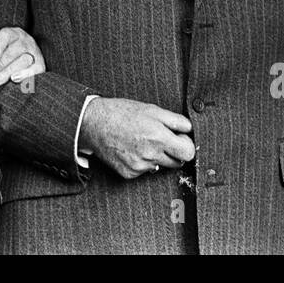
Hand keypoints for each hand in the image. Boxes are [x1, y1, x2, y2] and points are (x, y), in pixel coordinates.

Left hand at [0, 27, 45, 86]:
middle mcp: (26, 41)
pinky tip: (14, 79)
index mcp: (14, 34)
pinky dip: (25, 74)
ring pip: (23, 60)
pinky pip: (36, 69)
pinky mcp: (41, 65)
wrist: (27, 56)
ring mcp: (35, 52)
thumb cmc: (8, 51)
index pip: (5, 35)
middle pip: (13, 51)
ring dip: (7, 72)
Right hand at [79, 97, 194, 179]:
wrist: (93, 123)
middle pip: (177, 162)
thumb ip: (176, 121)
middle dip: (174, 151)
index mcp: (159, 137)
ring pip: (160, 166)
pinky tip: (132, 149)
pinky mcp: (129, 173)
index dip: (186, 144)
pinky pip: (145, 170)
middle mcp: (150, 155)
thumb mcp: (152, 109)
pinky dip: (142, 162)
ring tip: (143, 142)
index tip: (180, 138)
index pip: (188, 153)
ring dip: (157, 156)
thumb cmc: (122, 113)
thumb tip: (190, 130)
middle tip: (162, 139)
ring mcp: (139, 166)